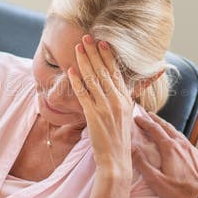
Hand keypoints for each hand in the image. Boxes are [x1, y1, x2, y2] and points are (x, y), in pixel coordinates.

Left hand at [68, 35, 133, 174]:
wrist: (116, 159)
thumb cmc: (118, 139)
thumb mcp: (126, 115)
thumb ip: (123, 98)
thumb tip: (120, 86)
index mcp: (126, 99)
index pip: (116, 72)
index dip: (108, 56)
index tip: (102, 42)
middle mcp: (117, 100)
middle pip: (104, 71)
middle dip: (94, 52)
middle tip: (86, 37)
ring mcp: (105, 107)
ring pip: (94, 79)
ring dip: (84, 61)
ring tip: (77, 47)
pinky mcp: (93, 115)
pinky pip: (83, 94)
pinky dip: (77, 81)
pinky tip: (71, 70)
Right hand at [132, 112, 197, 197]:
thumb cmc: (178, 190)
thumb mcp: (155, 179)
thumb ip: (142, 163)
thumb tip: (132, 148)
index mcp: (169, 148)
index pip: (154, 129)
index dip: (144, 122)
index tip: (136, 117)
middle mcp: (180, 143)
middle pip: (166, 126)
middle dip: (155, 119)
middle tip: (146, 114)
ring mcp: (189, 147)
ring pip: (175, 131)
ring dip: (164, 125)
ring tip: (158, 123)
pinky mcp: (194, 153)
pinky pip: (182, 138)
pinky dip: (173, 133)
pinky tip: (172, 138)